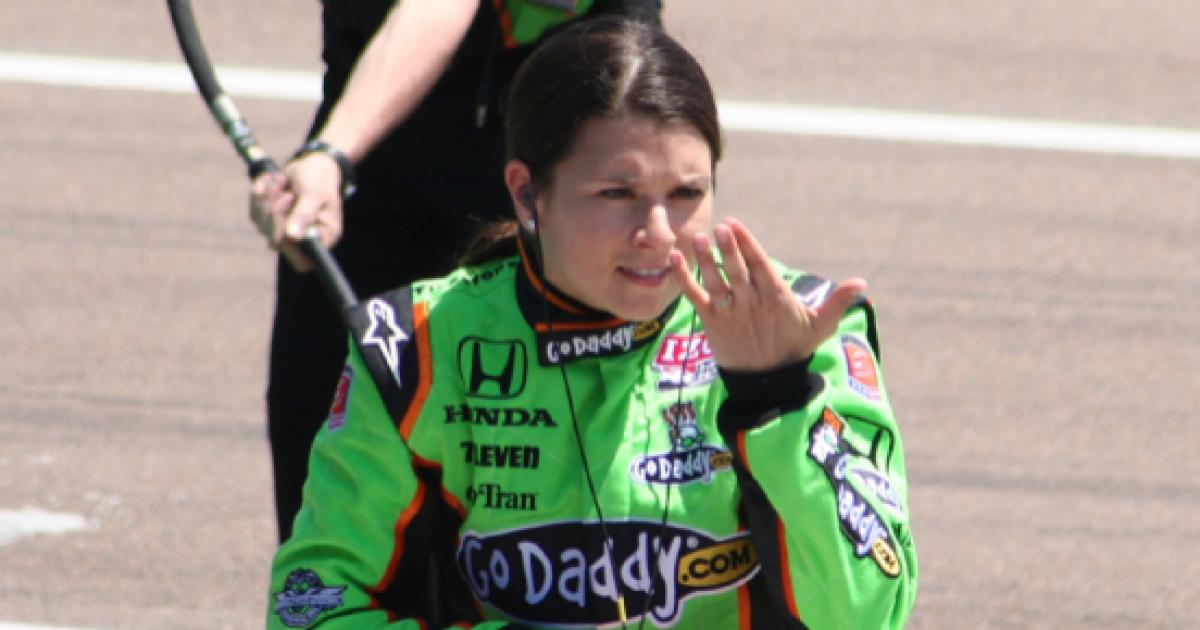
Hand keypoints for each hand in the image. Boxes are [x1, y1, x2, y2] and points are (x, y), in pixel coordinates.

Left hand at [247, 153, 345, 271]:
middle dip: (276, 214)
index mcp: (323, 238)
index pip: (302, 262)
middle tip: (286, 195)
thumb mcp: (315, 194)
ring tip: (281, 182)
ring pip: (262, 226)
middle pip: (277, 242)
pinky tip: (273, 182)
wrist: (312, 163)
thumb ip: (304, 214)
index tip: (285, 220)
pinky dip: (260, 194)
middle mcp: (303, 240)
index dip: (288, 247)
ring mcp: (285, 231)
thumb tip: (292, 237)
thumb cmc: (320, 178)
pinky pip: (255, 213)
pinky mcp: (270, 220)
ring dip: (268, 200)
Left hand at [668, 218, 866, 371]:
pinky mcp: (711, 323)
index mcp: (776, 299)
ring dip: (706, 260)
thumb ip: (837, 303)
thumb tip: (862, 283)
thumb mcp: (819, 327)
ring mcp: (729, 313)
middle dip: (728, 250)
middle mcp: (751, 304)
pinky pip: (695, 297)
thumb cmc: (794, 348)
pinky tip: (674, 259)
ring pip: (716, 283)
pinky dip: (684, 279)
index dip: (747, 245)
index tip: (735, 224)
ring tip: (699, 238)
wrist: (767, 383)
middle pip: (738, 272)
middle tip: (720, 228)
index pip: (760, 266)